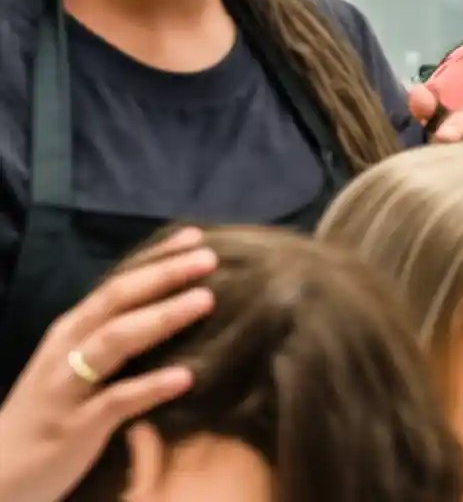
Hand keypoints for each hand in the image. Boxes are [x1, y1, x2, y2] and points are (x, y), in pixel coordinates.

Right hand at [0, 228, 215, 501]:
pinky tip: (186, 377)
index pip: (116, 281)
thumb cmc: (51, 411)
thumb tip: (171, 308)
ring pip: (115, 341)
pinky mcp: (75, 427)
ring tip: (205, 301)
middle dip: (164, 276)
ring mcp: (68, 386)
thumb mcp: (78, 365)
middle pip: (117, 300)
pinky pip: (116, 401)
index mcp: (72, 329)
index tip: (197, 237)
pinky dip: (151, 387)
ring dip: (162, 317)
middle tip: (210, 258)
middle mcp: (67, 348)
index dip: (156, 258)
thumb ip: (114, 337)